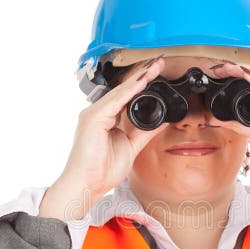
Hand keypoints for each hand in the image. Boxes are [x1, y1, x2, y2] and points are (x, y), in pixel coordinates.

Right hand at [41, 59, 169, 218]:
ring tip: (154, 67)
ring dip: (139, 79)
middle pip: (123, 90)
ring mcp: (94, 114)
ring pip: (120, 92)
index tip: (157, 74)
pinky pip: (116, 101)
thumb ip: (145, 132)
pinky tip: (142, 82)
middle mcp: (98, 113)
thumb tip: (161, 121)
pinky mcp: (93, 118)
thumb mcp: (131, 147)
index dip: (142, 85)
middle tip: (159, 63)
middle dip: (142, 76)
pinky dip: (130, 90)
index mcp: (105, 119)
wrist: (87, 185)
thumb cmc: (102, 170)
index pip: (126, 97)